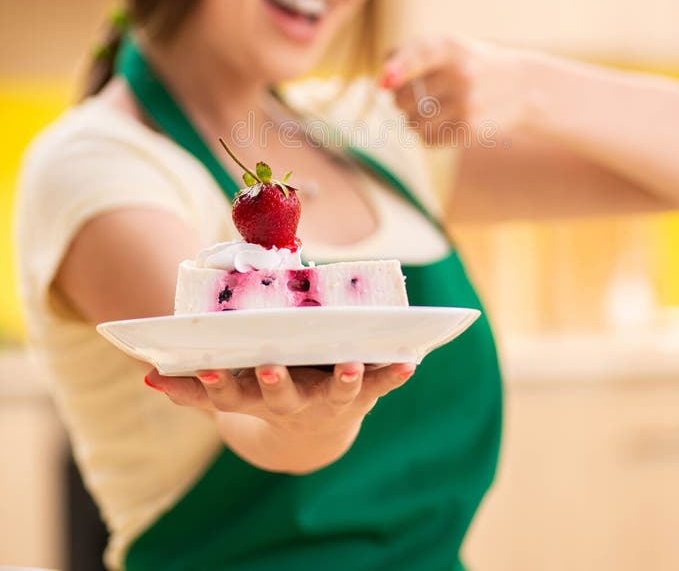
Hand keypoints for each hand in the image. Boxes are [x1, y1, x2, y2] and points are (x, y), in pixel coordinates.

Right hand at [144, 362, 414, 470]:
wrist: (310, 438)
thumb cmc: (264, 396)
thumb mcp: (228, 396)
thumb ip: (193, 387)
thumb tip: (148, 375)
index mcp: (254, 398)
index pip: (228, 392)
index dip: (214, 383)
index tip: (204, 366)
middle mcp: (290, 403)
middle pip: (280, 396)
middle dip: (273, 382)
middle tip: (269, 366)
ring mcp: (327, 401)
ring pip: (335, 394)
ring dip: (341, 381)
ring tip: (348, 364)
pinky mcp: (359, 396)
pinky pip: (379, 386)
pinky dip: (393, 375)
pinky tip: (410, 360)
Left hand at [379, 34, 532, 146]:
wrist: (521, 87)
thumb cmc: (472, 66)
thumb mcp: (451, 49)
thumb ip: (413, 54)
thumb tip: (382, 79)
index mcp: (451, 48)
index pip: (421, 52)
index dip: (400, 66)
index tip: (386, 79)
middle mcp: (460, 74)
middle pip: (405, 97)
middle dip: (400, 101)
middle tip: (412, 98)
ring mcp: (466, 102)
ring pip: (413, 122)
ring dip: (411, 121)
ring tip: (427, 112)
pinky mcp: (470, 128)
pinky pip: (429, 138)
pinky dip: (426, 135)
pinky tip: (438, 125)